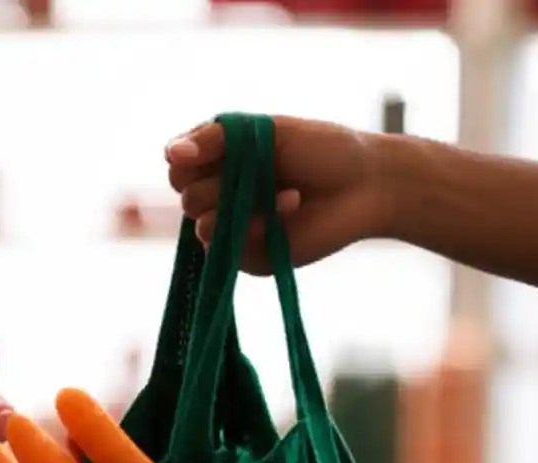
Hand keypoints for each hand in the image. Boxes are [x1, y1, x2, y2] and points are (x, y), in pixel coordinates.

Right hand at [165, 116, 391, 273]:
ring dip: (238, 207)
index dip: (189, 161)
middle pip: (186, 198)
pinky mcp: (251, 258)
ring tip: (281, 192)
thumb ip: (214, 139)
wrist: (368, 185)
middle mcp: (223, 196)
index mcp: (222, 162)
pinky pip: (227, 252)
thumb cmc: (322, 150)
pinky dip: (254, 231)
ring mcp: (236, 229)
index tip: (213, 151)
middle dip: (218, 184)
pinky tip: (287, 212)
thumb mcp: (264, 130)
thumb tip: (168, 153)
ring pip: (201, 227)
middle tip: (255, 173)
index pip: (179, 168)